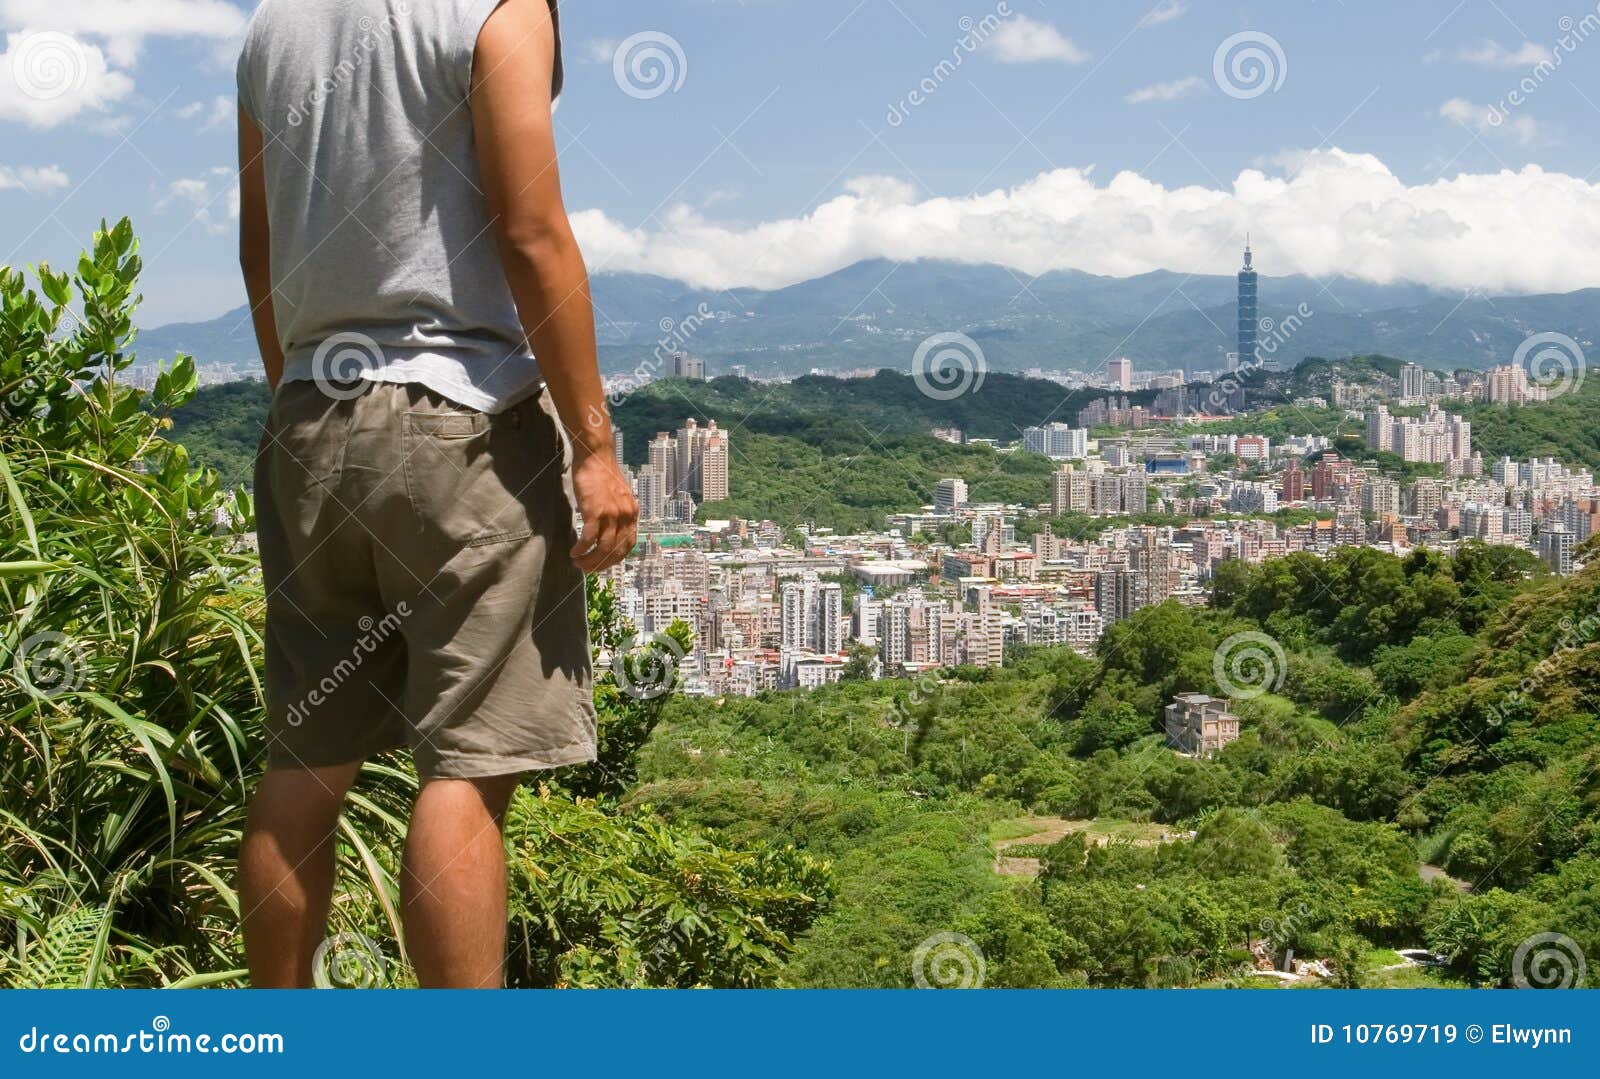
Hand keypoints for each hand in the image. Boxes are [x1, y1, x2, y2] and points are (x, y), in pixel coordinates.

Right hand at [569, 450, 637, 572]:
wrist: (595, 455)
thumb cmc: (602, 475)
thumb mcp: (618, 496)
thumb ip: (618, 513)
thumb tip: (610, 532)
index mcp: (632, 513)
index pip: (628, 545)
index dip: (615, 559)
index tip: (602, 564)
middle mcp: (626, 515)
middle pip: (616, 551)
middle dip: (600, 564)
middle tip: (586, 569)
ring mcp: (612, 514)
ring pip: (603, 548)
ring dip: (589, 560)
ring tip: (578, 562)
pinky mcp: (596, 510)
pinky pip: (589, 538)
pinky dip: (581, 549)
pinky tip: (574, 552)